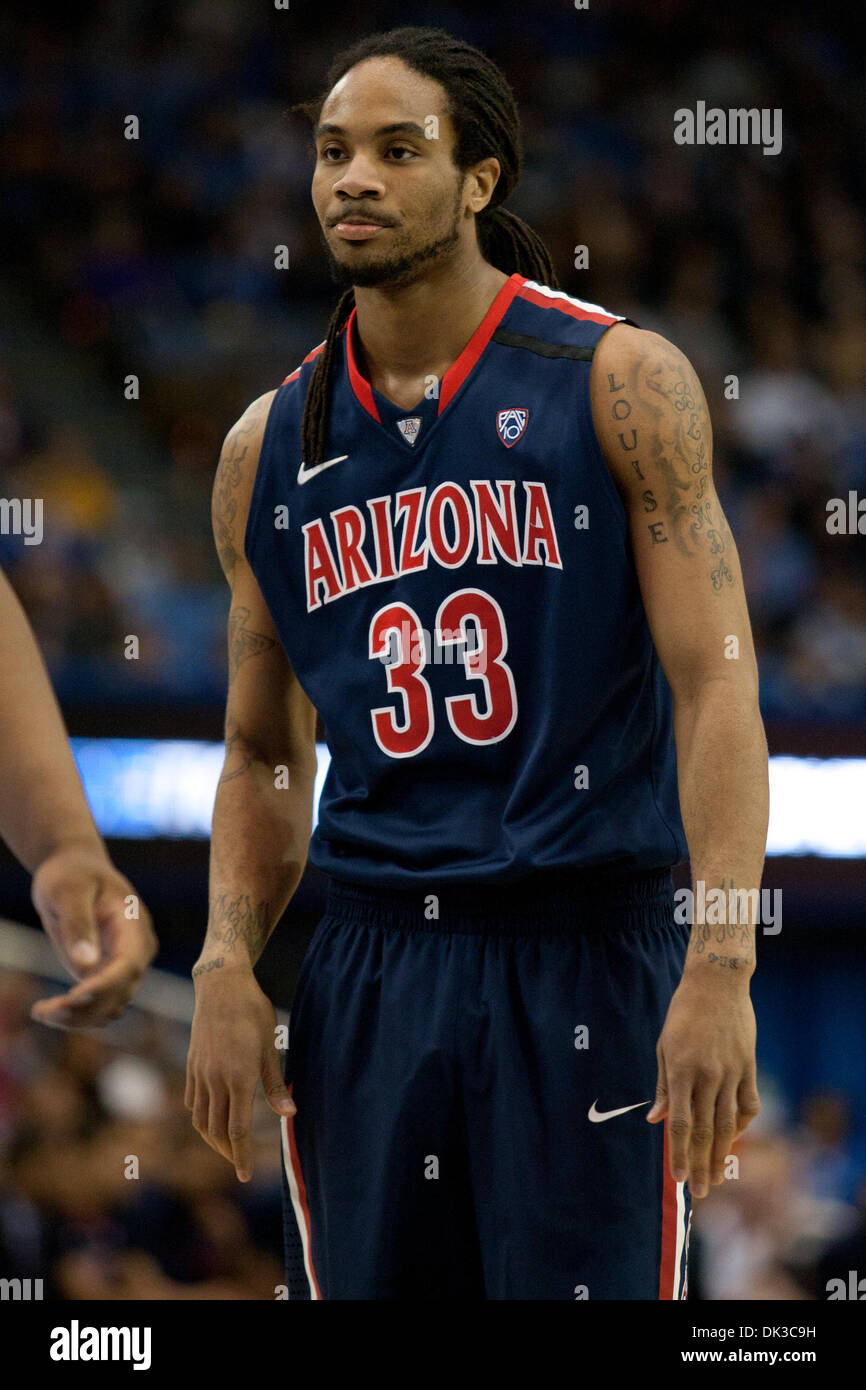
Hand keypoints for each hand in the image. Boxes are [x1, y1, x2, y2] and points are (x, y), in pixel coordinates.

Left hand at [29, 842, 156, 1028]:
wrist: (74, 869)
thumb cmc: (71, 873)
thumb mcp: (67, 890)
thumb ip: (77, 924)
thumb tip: (86, 965)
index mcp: (133, 925)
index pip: (129, 964)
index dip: (106, 985)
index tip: (73, 998)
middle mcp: (136, 950)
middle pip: (121, 992)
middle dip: (85, 1009)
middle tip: (42, 1011)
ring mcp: (122, 965)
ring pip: (111, 1007)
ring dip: (79, 1018)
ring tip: (39, 1012)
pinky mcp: (105, 975)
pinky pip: (98, 1005)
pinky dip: (75, 1015)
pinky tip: (45, 1010)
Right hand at [185, 961, 295, 1181]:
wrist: (221, 986)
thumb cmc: (253, 1013)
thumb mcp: (271, 1048)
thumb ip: (276, 1085)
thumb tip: (290, 1115)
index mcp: (239, 1078)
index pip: (237, 1130)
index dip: (242, 1156)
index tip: (245, 1176)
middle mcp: (215, 1080)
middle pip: (217, 1131)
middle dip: (229, 1152)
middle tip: (240, 1163)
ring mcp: (200, 1073)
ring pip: (201, 1120)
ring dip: (213, 1139)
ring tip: (227, 1147)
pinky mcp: (192, 1065)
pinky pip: (192, 1101)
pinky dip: (201, 1118)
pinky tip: (211, 1119)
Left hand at [647, 971, 759, 1197]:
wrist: (717, 982)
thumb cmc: (683, 1013)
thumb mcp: (664, 1046)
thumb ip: (663, 1085)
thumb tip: (654, 1120)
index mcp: (680, 1070)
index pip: (679, 1123)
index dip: (678, 1154)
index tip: (679, 1178)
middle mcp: (707, 1075)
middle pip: (705, 1130)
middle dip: (701, 1164)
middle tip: (702, 1191)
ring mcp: (731, 1071)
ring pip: (728, 1123)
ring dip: (722, 1153)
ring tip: (719, 1177)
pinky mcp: (748, 1065)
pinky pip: (749, 1103)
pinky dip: (743, 1123)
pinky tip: (735, 1137)